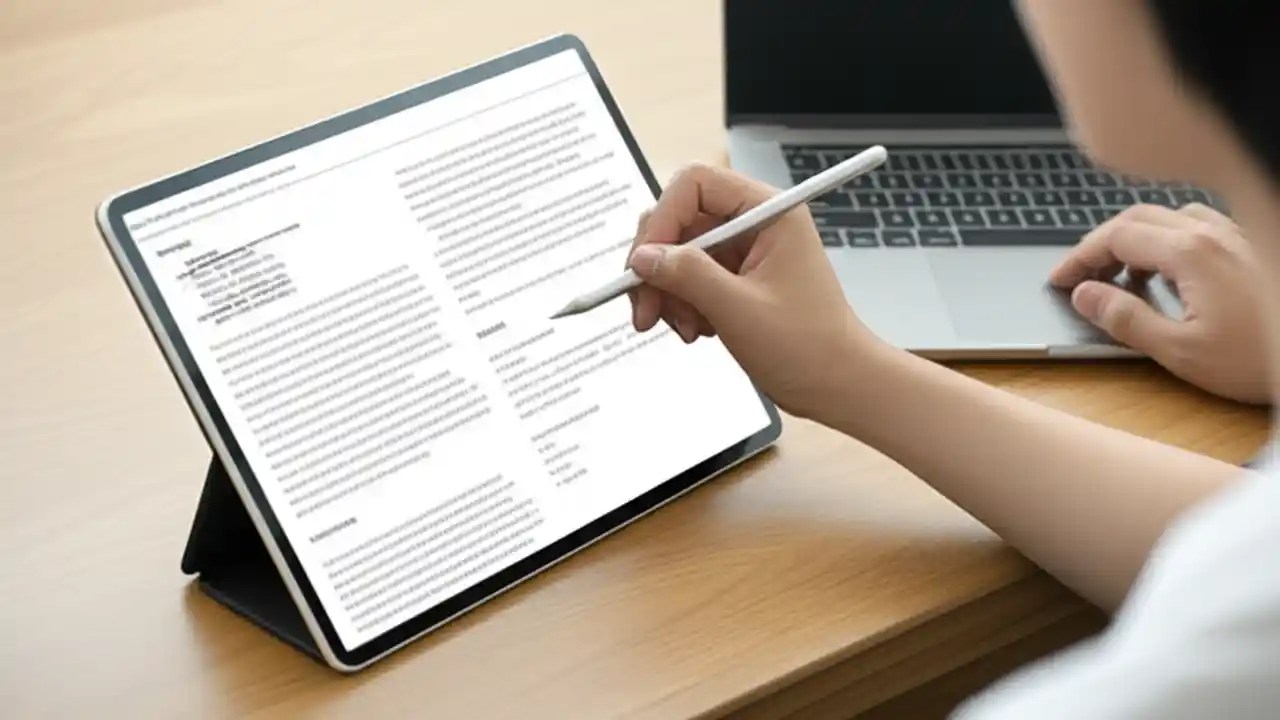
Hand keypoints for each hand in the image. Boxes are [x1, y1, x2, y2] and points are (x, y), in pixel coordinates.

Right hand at [625, 164, 890, 420]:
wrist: (837, 385)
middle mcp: (754, 223)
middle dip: (657, 266)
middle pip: (680, 220)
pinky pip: (688, 279)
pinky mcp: (735, 278)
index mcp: (769, 211)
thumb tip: (643, 257)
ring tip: (684, 329)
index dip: (662, 219)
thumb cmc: (809, 346)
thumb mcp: (739, 310)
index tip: (644, 264)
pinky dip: (681, 305)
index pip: (695, 185)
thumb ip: (688, 276)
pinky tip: (697, 331)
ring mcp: (743, 251)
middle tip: (645, 309)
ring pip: (678, 253)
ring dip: (668, 292)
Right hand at [1049, 203, 1269, 403]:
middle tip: (1081, 279)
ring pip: (1170, 216)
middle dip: (1101, 244)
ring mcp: (1238, 236)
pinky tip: (1172, 275)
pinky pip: (1200, 225)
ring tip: (1125, 279)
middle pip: (1138, 218)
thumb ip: (1125, 319)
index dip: (1079, 257)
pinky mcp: (1254, 247)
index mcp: (1191, 254)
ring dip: (1136, 239)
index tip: (1060, 281)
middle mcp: (1215, 234)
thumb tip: (1085, 295)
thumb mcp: (1180, 352)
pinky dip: (1170, 240)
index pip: (1116, 237)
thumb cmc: (1261, 360)